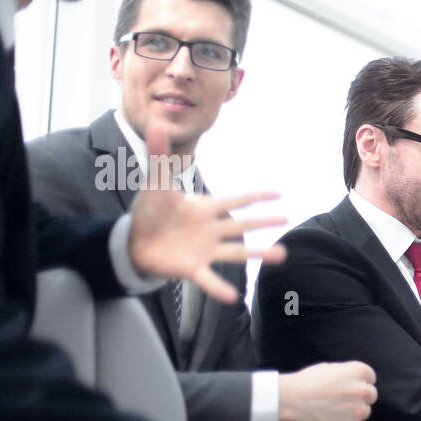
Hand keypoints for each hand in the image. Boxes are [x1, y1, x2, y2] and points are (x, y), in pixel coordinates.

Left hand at [127, 124, 285, 303]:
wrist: (134, 241)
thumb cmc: (151, 212)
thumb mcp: (154, 183)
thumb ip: (159, 156)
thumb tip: (158, 124)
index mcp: (205, 208)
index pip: (235, 201)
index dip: (256, 196)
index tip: (278, 193)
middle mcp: (211, 229)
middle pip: (242, 225)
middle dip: (263, 222)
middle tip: (286, 219)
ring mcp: (204, 250)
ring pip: (236, 252)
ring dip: (257, 254)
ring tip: (280, 255)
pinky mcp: (192, 268)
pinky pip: (209, 279)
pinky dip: (220, 287)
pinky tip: (233, 297)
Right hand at [279, 361, 377, 420]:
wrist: (290, 399)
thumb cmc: (307, 382)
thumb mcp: (331, 369)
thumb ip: (349, 377)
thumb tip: (359, 385)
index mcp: (359, 371)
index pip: (370, 379)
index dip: (358, 383)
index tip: (345, 387)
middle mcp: (363, 390)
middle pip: (370, 396)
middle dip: (358, 398)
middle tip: (339, 400)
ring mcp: (359, 411)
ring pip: (363, 413)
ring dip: (352, 413)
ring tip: (331, 411)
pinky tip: (329, 420)